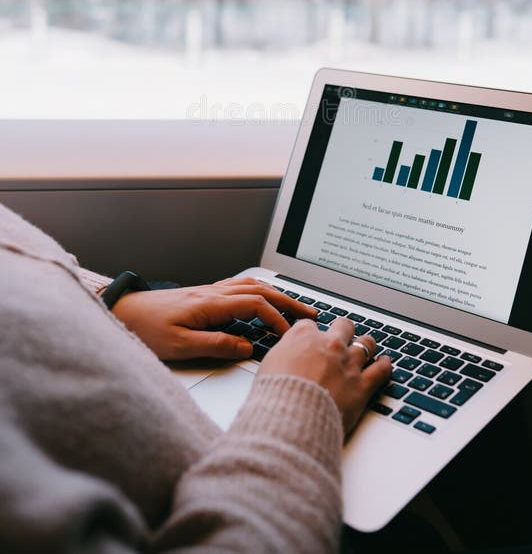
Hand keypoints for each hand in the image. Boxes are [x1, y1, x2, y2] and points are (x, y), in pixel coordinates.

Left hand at [111, 277, 317, 360]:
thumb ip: (215, 345)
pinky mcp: (203, 295)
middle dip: (287, 301)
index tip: (288, 337)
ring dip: (275, 294)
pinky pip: (239, 287)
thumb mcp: (179, 346)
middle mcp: (213, 293)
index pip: (255, 306)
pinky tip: (262, 300)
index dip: (276, 320)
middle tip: (310, 314)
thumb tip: (246, 347)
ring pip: (251, 286)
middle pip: (260, 290)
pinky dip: (258, 291)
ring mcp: (208, 291)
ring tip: (293, 306)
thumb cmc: (146, 329)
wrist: (122, 312)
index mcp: (210, 304)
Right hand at [259, 317, 391, 434]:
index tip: (312, 339)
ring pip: (366, 343)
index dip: (311, 333)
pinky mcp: (362, 385)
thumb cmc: (276, 394)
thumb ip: (283, 353)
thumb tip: (287, 354)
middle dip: (344, 330)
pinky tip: (386, 363)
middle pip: (343, 326)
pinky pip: (381, 370)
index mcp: (304, 337)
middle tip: (343, 336)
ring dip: (366, 345)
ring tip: (368, 347)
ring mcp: (348, 363)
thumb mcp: (268, 365)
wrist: (291, 416)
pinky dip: (385, 365)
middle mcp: (329, 345)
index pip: (309, 325)